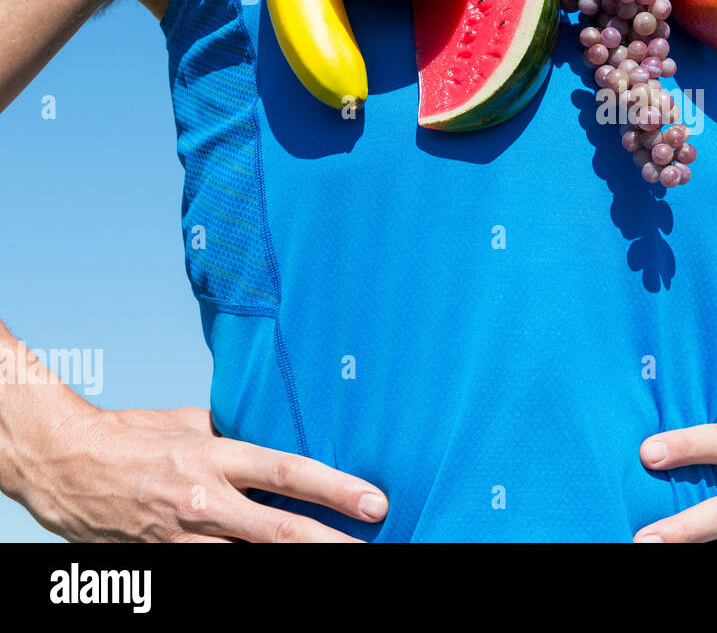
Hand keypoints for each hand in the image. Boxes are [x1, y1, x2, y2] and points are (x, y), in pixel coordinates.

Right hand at [8, 404, 386, 541]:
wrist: (68, 466)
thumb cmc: (134, 437)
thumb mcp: (194, 421)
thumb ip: (238, 435)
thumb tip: (279, 437)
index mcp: (216, 457)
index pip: (289, 473)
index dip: (336, 489)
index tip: (374, 501)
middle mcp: (205, 501)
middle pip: (281, 531)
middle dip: (332, 543)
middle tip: (373, 546)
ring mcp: (185, 537)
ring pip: (250, 560)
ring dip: (294, 561)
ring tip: (332, 559)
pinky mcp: (166, 561)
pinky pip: (217, 570)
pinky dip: (247, 568)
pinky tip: (278, 568)